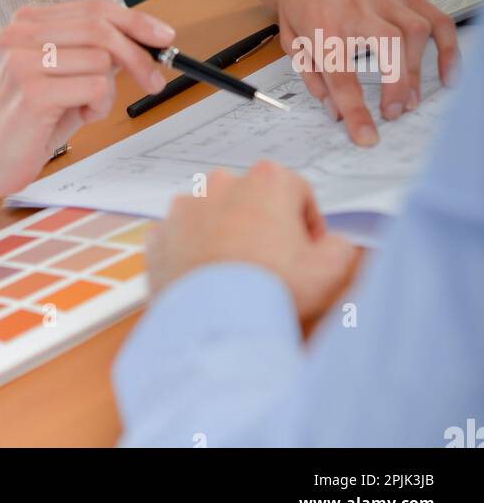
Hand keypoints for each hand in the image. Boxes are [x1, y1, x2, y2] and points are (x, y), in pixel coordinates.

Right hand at [0, 0, 173, 199]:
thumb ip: (96, 51)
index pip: (93, 8)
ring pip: (102, 60)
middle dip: (137, 55)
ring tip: (85, 107)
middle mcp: (20, 33)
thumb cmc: (34, 118)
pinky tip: (78, 116)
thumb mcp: (67, 74)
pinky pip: (96, 88)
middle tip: (154, 81)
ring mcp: (23, 61)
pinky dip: (99, 107)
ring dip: (108, 92)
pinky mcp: (32, 92)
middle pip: (101, 28)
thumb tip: (145, 37)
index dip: (135, 20)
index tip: (163, 36)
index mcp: (27, 21)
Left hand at [146, 162, 360, 330]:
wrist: (214, 321)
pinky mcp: (161, 234)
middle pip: (254, 201)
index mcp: (267, 181)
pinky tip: (209, 283)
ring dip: (227, 237)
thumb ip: (341, 248)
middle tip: (273, 267)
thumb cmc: (271, 289)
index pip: (298, 193)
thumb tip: (334, 246)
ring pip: (215, 217)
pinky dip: (195, 254)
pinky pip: (183, 239)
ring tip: (238, 276)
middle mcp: (222, 183)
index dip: (308, 226)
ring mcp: (186, 207)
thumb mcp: (330, 271)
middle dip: (264, 227)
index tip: (307, 253)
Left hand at [276, 0, 458, 145]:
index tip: (366, 137)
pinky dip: (448, 46)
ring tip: (410, 99)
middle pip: (387, 49)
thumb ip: (310, 71)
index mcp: (322, 23)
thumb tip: (333, 107)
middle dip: (396, 87)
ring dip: (418, 72)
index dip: (354, 111)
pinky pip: (435, 17)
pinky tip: (448, 72)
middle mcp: (356, 9)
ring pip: (415, 34)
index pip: (341, 75)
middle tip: (393, 113)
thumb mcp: (289, 30)